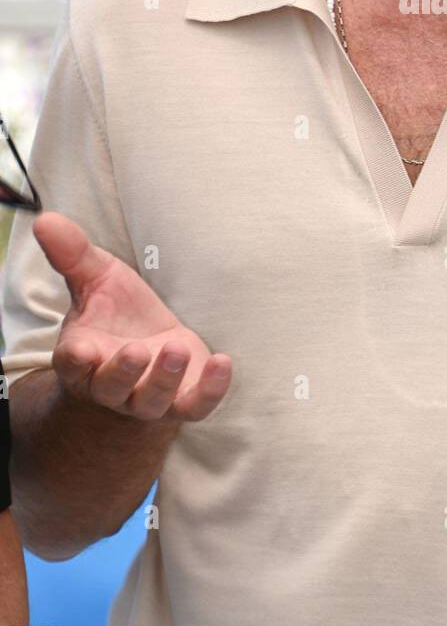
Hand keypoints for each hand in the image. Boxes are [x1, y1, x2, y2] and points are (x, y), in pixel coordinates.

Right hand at [32, 211, 231, 422]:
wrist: (147, 350)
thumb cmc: (114, 314)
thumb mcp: (95, 278)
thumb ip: (72, 254)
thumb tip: (45, 219)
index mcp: (83, 355)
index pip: (72, 363)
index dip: (76, 359)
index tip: (82, 349)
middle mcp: (111, 384)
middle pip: (111, 388)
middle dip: (124, 372)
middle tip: (138, 349)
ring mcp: (148, 398)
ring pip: (152, 402)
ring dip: (164, 379)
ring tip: (176, 348)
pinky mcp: (183, 400)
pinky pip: (196, 406)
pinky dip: (210, 390)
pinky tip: (222, 362)